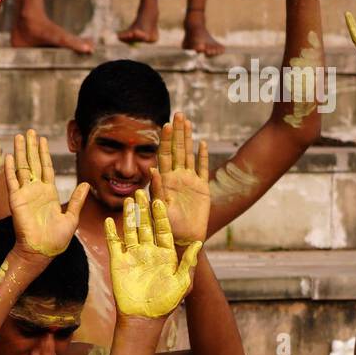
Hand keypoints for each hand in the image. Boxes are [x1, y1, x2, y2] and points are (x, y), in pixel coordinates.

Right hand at [3, 130, 89, 261]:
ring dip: (20, 152)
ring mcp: (25, 194)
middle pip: (33, 163)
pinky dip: (10, 169)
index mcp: (49, 193)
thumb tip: (86, 184)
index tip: (42, 140)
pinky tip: (9, 156)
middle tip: (30, 132)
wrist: (42, 251)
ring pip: (22, 168)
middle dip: (31, 147)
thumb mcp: (72, 217)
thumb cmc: (57, 239)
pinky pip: (12, 181)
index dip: (44, 153)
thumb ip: (77, 200)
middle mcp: (36, 191)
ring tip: (19, 137)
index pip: (46, 168)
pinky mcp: (16, 200)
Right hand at [105, 191, 201, 319]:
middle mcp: (149, 251)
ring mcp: (133, 255)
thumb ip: (189, 263)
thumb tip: (200, 244)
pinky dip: (111, 232)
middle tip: (141, 191)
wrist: (143, 317)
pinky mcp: (118, 262)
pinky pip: (114, 243)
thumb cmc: (166, 303)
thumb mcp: (183, 283)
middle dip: (144, 208)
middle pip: (146, 224)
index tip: (159, 200)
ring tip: (128, 200)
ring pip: (130, 230)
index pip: (163, 229)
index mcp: (165, 253)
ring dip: (129, 215)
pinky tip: (109, 220)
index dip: (161, 214)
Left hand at [148, 112, 209, 244]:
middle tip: (178, 114)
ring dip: (188, 138)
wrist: (184, 240)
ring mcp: (190, 181)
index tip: (165, 124)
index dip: (165, 140)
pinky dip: (203, 156)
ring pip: (189, 155)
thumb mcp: (160, 209)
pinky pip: (202, 169)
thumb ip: (158, 190)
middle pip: (177, 150)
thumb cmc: (168, 228)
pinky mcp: (202, 189)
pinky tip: (202, 143)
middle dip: (177, 132)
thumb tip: (152, 170)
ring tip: (187, 121)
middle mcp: (177, 178)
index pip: (164, 155)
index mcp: (165, 181)